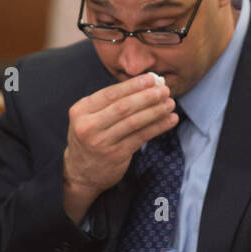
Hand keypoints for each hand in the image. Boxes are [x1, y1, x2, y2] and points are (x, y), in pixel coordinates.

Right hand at [62, 73, 176, 222]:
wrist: (80, 173)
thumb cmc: (90, 138)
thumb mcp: (90, 117)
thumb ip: (111, 103)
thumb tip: (146, 84)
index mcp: (81, 110)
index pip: (110, 93)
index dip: (132, 85)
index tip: (151, 78)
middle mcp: (88, 126)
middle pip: (122, 107)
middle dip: (146, 96)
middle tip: (164, 90)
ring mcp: (101, 142)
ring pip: (133, 122)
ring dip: (155, 111)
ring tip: (170, 104)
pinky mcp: (115, 155)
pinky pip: (140, 137)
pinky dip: (158, 127)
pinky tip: (170, 120)